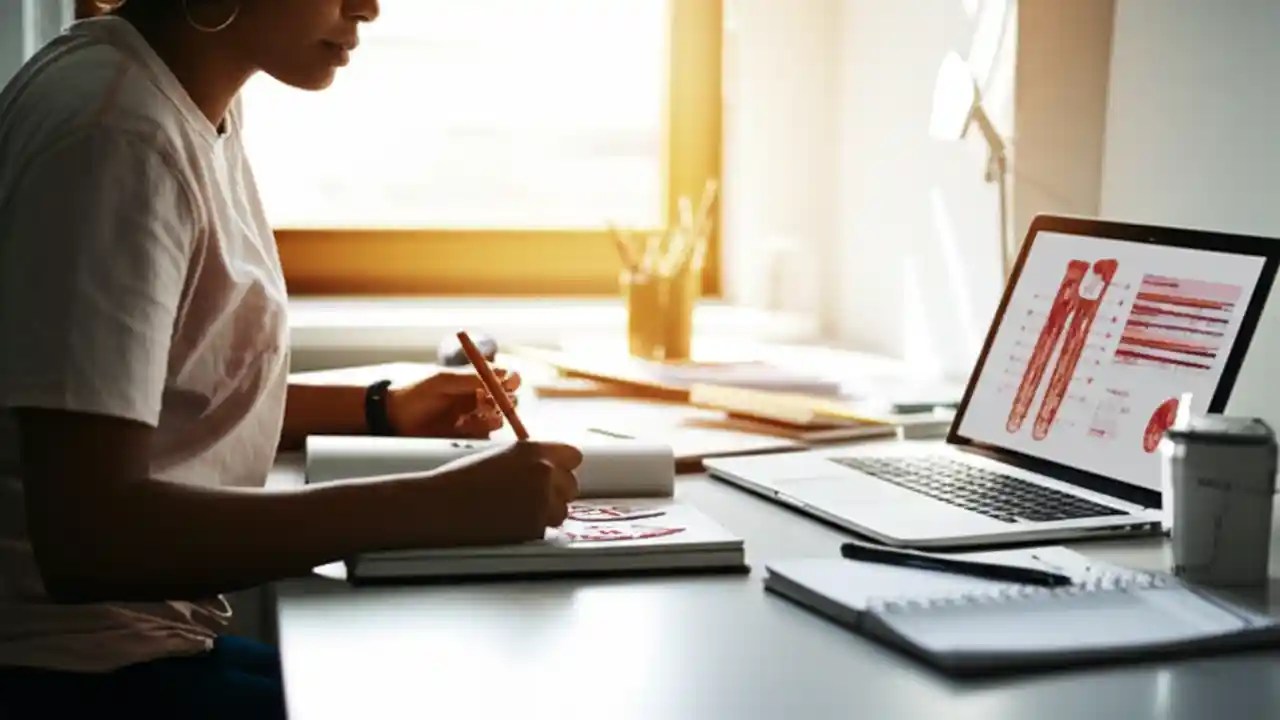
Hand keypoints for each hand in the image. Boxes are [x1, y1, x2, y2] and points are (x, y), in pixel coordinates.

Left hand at [385, 368, 520, 438]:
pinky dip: (477, 431)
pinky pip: (484, 437)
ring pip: (498, 420)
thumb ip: (471, 378)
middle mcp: (479, 399)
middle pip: (508, 401)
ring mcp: (474, 419)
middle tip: (490, 403)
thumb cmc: (417, 393)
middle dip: (504, 402)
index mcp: (476, 380)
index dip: (511, 381)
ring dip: (490, 418)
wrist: (395, 418)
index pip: (505, 378)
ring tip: (470, 416)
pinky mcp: (467, 437)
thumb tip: (503, 374)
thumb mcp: (444, 381)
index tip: (509, 384)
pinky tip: (461, 427)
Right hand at [424, 440, 583, 545]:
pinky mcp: (534, 527)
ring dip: (547, 512)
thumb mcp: (501, 457)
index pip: (574, 456)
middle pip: (572, 484)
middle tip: (531, 498)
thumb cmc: (461, 479)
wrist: (440, 505)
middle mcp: (544, 472)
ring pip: (563, 510)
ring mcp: (542, 500)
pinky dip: (534, 529)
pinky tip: (510, 524)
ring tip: (518, 512)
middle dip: (556, 492)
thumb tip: (549, 470)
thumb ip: (530, 461)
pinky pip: (547, 529)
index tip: (553, 474)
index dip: (562, 467)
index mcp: (534, 449)